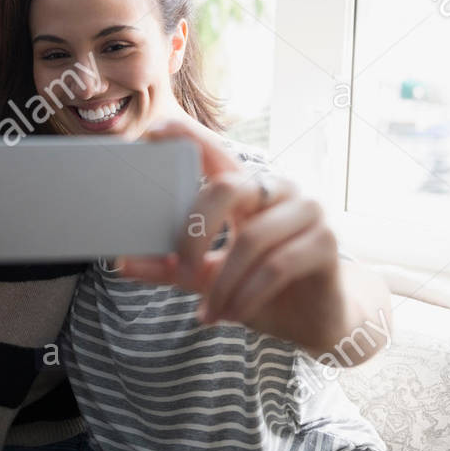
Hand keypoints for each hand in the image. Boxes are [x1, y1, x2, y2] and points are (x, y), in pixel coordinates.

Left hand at [116, 121, 351, 354]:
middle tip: (181, 269)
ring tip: (210, 311)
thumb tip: (123, 262)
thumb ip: (172, 267)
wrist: (314, 320)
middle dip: (195, 231)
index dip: (187, 135)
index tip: (153, 130)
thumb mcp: (210, 277)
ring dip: (224, 283)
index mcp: (247, 189)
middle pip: (228, 188)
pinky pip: (276, 266)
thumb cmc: (261, 288)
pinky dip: (247, 296)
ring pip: (250, 239)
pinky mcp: (326, 241)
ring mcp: (307, 211)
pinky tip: (233, 314)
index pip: (216, 151)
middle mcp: (278, 190)